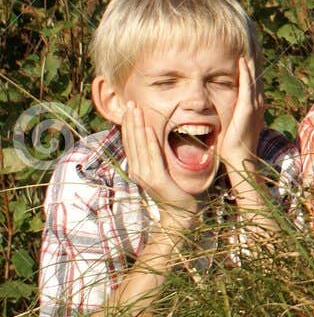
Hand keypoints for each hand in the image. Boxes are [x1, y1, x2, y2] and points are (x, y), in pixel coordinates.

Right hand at [122, 104, 199, 225]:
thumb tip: (155, 138)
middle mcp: (138, 170)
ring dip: (137, 127)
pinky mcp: (156, 179)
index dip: (129, 124)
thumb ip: (157, 156)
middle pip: (131, 141)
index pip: (131, 142)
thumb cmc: (176, 190)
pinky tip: (150, 130)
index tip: (130, 108)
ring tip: (136, 110)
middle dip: (131, 121)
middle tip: (130, 103)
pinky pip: (152, 157)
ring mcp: (145, 175)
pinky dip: (150, 143)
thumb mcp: (163, 169)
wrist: (181, 213)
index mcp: (138, 167)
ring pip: (139, 146)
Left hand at [219, 55, 264, 174]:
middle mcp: (257, 105)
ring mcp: (254, 106)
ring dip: (248, 66)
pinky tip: (242, 63)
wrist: (240, 158)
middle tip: (246, 49)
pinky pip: (247, 87)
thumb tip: (218, 111)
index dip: (248, 72)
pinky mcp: (248, 109)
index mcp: (254, 108)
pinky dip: (246, 74)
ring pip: (252, 80)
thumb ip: (230, 116)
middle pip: (254, 80)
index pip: (251, 85)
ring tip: (245, 52)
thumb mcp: (232, 127)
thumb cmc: (233, 147)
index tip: (243, 59)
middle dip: (250, 66)